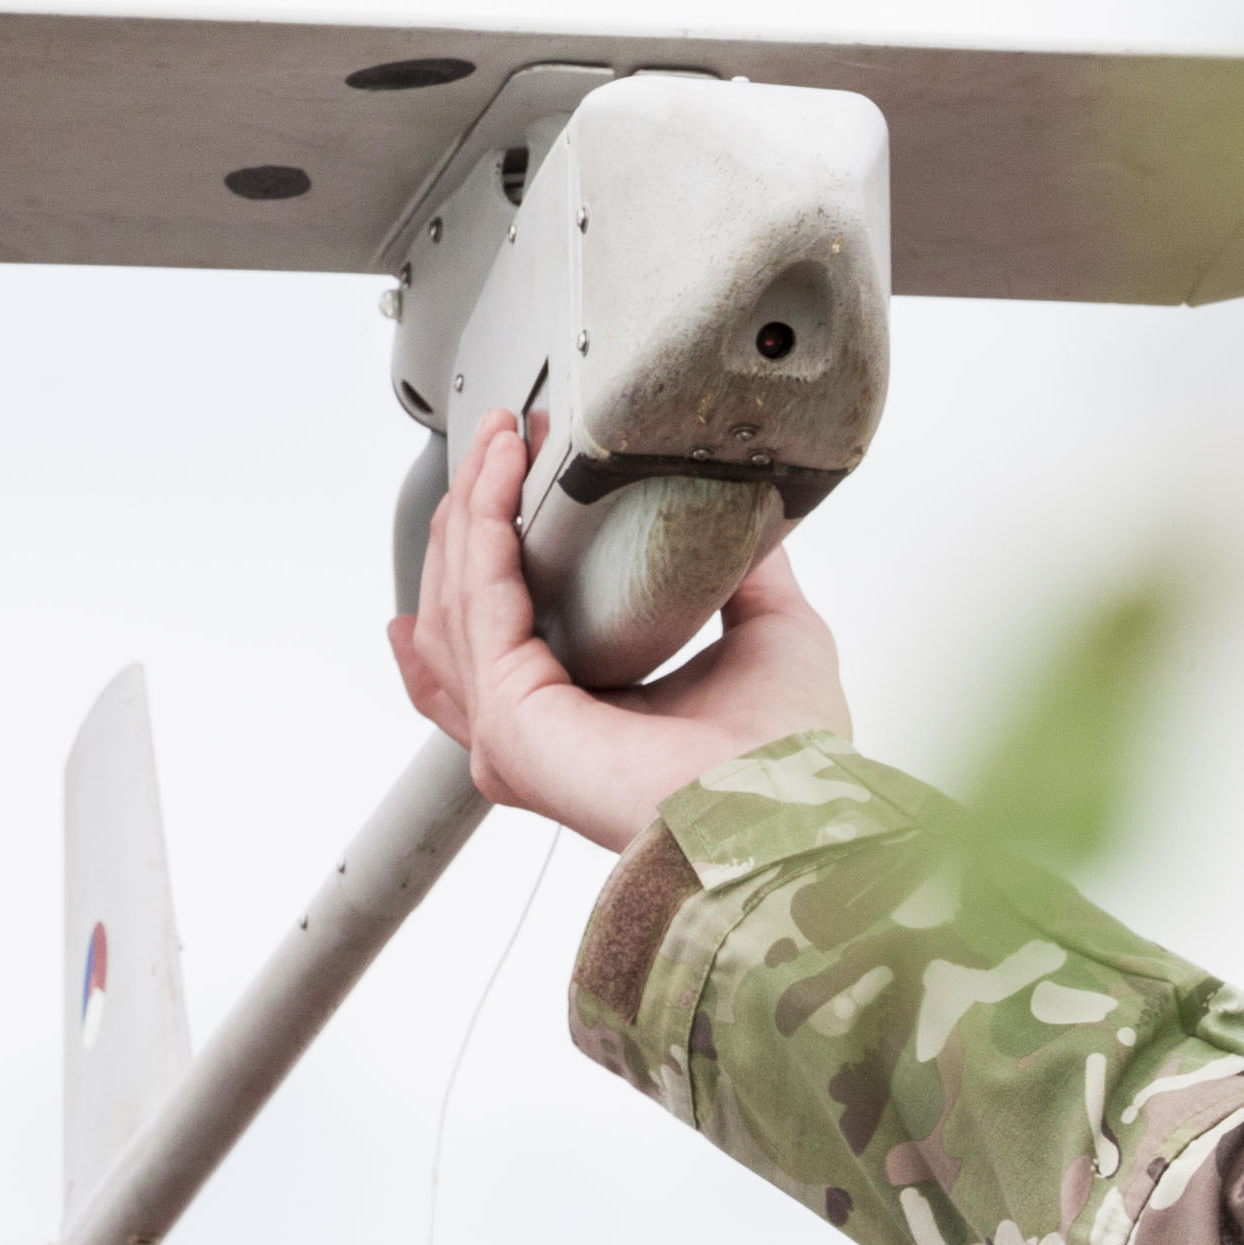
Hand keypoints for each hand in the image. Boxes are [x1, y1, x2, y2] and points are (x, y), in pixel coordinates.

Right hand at [385, 407, 853, 852]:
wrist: (787, 802)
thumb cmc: (783, 757)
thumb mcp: (770, 631)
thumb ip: (745, 574)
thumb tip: (748, 517)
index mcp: (580, 718)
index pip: (498, 638)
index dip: (493, 557)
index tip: (508, 482)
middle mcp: (531, 732)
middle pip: (460, 613)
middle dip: (470, 520)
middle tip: (494, 445)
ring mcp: (511, 730)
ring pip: (456, 602)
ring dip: (470, 510)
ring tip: (495, 442)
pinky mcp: (511, 715)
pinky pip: (476, 602)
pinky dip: (481, 528)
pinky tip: (497, 475)